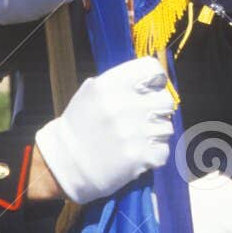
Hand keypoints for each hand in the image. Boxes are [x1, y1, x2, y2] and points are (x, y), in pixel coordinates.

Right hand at [34, 56, 174, 203]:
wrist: (64, 163)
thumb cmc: (80, 125)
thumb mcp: (91, 93)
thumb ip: (120, 82)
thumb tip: (153, 79)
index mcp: (109, 85)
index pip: (152, 69)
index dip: (156, 79)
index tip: (152, 88)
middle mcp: (122, 106)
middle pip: (165, 100)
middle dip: (157, 109)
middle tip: (144, 118)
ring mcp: (133, 133)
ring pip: (167, 126)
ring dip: (155, 132)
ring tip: (136, 137)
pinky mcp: (139, 156)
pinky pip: (163, 149)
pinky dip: (153, 153)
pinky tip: (137, 152)